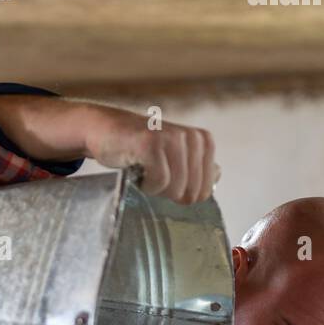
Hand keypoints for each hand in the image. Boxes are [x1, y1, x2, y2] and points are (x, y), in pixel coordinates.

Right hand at [82, 105, 216, 203]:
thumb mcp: (174, 156)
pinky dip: (145, 185)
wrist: (106, 131)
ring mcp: (173, 138)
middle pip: (191, 193)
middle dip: (169, 193)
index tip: (166, 178)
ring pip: (176, 188)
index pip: (204, 192)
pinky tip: (137, 170)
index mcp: (203, 141)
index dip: (181, 194)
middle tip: (153, 175)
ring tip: (144, 171)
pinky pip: (159, 181)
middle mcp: (192, 137)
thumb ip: (197, 166)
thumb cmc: (139, 148)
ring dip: (155, 189)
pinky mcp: (152, 143)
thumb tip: (218, 174)